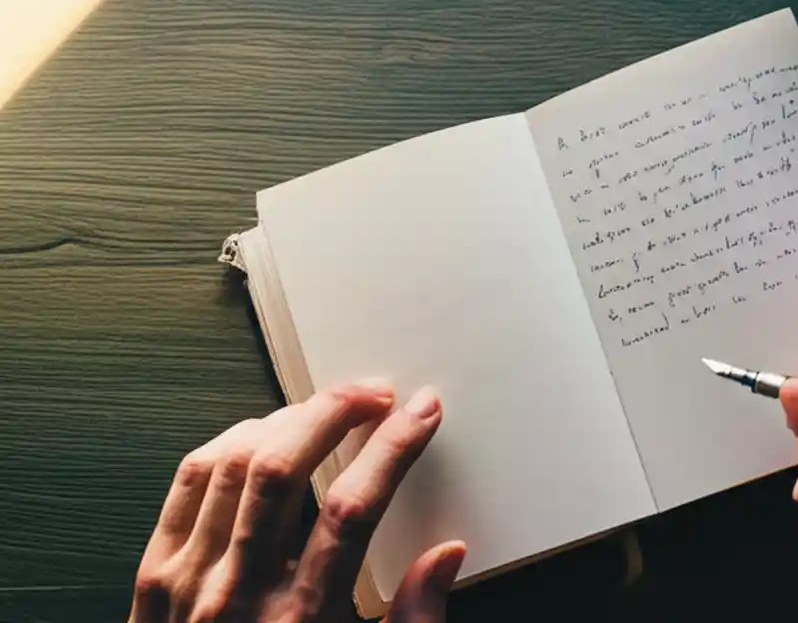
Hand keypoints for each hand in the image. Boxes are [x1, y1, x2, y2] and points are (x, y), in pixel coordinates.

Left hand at [129, 381, 464, 621]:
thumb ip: (416, 621)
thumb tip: (448, 554)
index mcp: (303, 622)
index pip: (353, 508)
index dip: (395, 447)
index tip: (423, 412)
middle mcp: (240, 594)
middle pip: (284, 468)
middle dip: (335, 413)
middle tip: (375, 393)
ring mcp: (189, 582)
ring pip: (234, 464)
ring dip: (287, 419)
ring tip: (327, 407)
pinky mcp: (155, 577)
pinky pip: (189, 482)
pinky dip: (228, 442)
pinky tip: (262, 433)